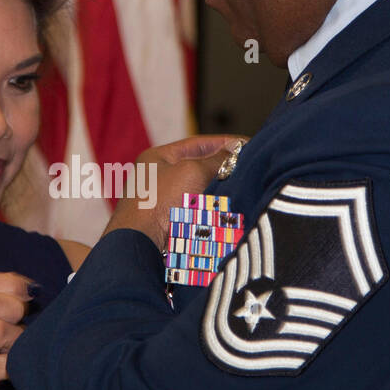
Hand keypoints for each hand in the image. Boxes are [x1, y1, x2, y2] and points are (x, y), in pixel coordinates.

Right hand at [0, 271, 33, 389]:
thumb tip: (27, 291)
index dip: (16, 285)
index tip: (28, 297)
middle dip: (17, 311)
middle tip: (17, 327)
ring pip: (3, 331)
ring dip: (18, 341)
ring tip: (11, 350)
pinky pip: (8, 363)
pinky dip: (19, 364)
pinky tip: (14, 367)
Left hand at [103, 135, 246, 249]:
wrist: (140, 246)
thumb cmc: (160, 202)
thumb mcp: (192, 172)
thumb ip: (216, 160)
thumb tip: (234, 152)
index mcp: (156, 158)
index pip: (197, 144)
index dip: (224, 143)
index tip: (248, 145)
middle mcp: (156, 178)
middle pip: (198, 168)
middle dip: (223, 168)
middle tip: (249, 167)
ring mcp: (161, 202)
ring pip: (198, 191)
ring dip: (219, 190)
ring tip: (242, 187)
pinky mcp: (167, 225)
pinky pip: (195, 212)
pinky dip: (211, 209)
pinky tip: (226, 210)